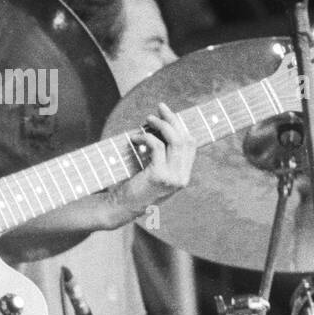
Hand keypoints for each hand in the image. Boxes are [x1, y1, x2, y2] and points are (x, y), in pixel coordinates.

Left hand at [109, 102, 196, 222]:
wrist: (122, 207)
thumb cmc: (134, 187)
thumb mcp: (154, 171)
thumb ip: (163, 156)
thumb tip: (162, 126)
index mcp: (184, 176)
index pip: (191, 144)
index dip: (181, 126)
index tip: (169, 114)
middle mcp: (182, 177)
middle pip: (185, 139)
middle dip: (173, 119)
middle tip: (160, 107)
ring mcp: (173, 178)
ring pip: (175, 140)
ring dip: (161, 124)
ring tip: (148, 118)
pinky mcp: (159, 176)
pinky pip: (157, 146)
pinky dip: (146, 136)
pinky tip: (135, 136)